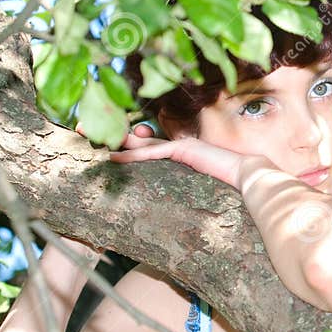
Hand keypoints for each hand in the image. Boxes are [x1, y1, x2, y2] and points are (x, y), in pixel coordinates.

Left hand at [77, 121, 269, 188]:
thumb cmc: (230, 185)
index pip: (145, 144)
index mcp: (179, 153)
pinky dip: (132, 155)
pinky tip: (112, 157)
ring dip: (113, 139)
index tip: (100, 142)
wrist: (250, 177)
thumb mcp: (201, 184)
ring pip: (140, 140)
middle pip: (136, 137)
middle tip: (81, 128)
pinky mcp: (184, 150)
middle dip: (108, 131)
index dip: (122, 141)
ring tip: (87, 135)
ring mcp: (180, 145)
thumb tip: (174, 203)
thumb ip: (187, 183)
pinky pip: (152, 152)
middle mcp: (176, 145)